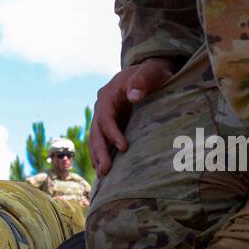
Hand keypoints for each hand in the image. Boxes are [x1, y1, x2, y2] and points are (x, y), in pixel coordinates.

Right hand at [89, 58, 179, 177]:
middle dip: (100, 152)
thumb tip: (133, 96)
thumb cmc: (152, 73)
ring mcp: (105, 118)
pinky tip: (105, 172)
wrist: (150, 74)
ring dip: (98, 157)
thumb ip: (142, 80)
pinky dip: (102, 156)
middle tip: (106, 171)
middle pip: (96, 132)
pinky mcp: (111, 126)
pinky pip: (103, 142)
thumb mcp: (150, 72)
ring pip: (96, 139)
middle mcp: (102, 107)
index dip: (112, 133)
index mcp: (107, 95)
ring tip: (103, 176)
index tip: (124, 148)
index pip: (105, 117)